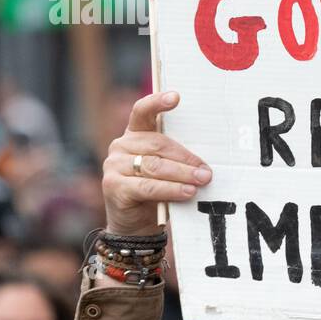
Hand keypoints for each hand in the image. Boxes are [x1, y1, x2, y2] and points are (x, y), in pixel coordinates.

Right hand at [103, 91, 210, 235]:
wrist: (134, 223)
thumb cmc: (157, 190)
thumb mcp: (167, 169)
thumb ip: (178, 158)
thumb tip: (207, 161)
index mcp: (135, 134)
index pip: (142, 111)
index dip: (157, 102)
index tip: (176, 96)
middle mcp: (121, 145)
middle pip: (158, 145)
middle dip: (186, 158)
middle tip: (207, 171)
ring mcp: (113, 165)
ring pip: (154, 166)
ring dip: (182, 174)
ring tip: (202, 180)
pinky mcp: (113, 186)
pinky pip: (147, 186)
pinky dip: (171, 190)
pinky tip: (187, 192)